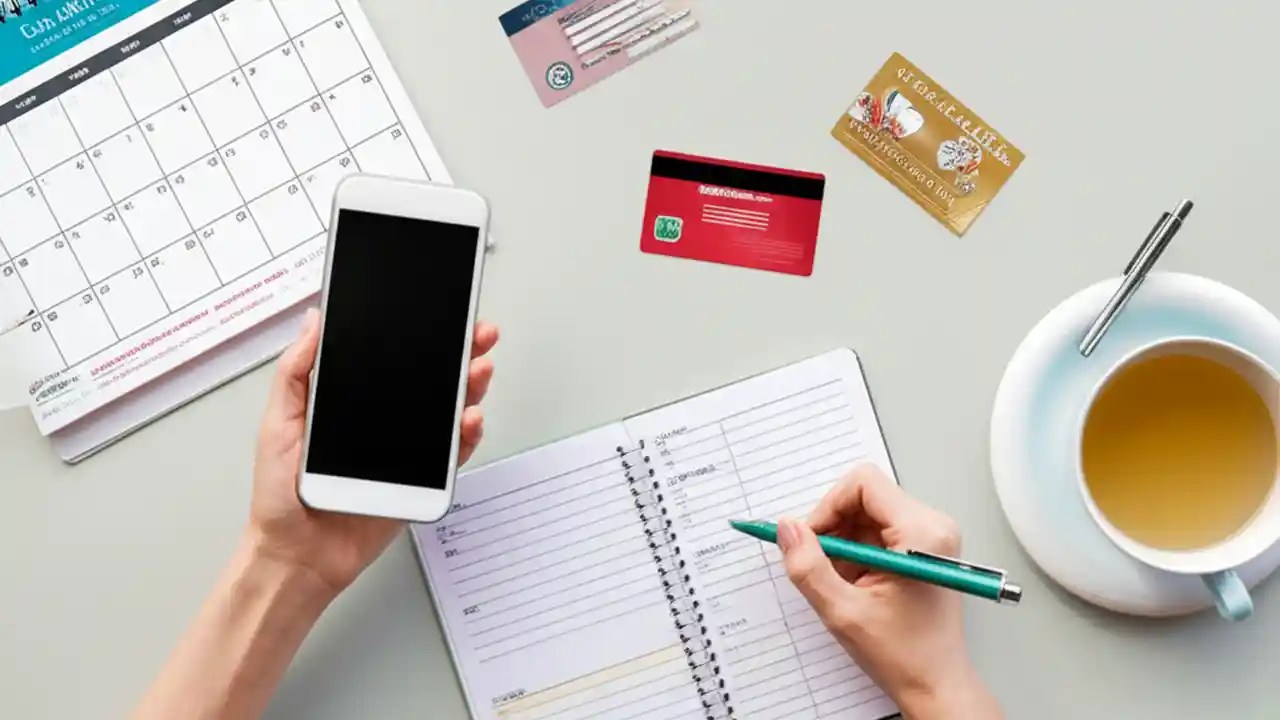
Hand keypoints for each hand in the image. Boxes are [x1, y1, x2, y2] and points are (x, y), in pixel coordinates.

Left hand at [247, 308, 498, 597]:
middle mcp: (384, 421)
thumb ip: (295, 372)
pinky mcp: (420, 479)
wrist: (294, 555)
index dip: (418, 334)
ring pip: (449, 412)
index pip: (392, 359)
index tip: (438, 312)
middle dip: (459, 353)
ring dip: (470, 388)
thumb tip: (313, 321)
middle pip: (431, 380)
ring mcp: (406, 450)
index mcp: (351, 400)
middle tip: (476, 334)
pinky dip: (467, 436)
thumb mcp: (277, 422)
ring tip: (478, 370)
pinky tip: (470, 419)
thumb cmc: (279, 495)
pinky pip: (452, 455)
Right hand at [777, 465, 1000, 718]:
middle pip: (865, 496)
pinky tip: (856, 583)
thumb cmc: (904, 654)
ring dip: (844, 542)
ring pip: (867, 513)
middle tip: (821, 563)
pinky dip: (856, 552)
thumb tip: (787, 529)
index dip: (828, 507)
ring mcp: (930, 536)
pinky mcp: (922, 547)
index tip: (811, 539)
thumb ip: (809, 567)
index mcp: (922, 534)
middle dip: (834, 527)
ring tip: (843, 581)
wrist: (936, 683)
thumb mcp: (843, 611)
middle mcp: (932, 526)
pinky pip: (877, 530)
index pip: (863, 484)